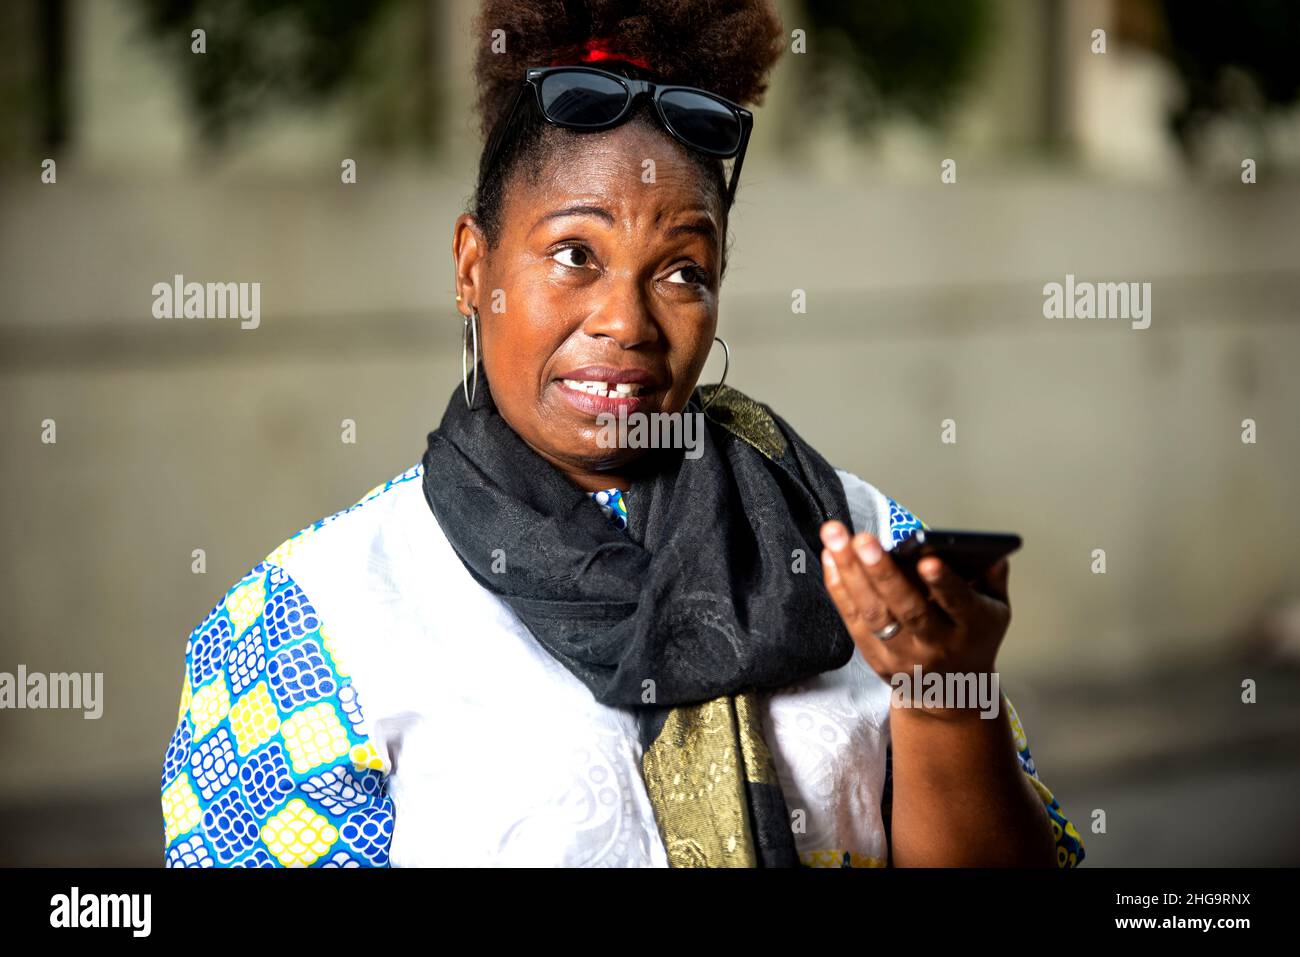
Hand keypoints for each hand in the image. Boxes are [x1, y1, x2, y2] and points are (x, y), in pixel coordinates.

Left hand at [818, 521, 1011, 717]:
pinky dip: (839, 589)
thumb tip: (988, 548)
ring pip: (874, 614)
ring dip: (851, 573)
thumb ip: (992, 577)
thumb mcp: (996, 609)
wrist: (951, 693)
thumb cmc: (973, 637)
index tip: (927, 559)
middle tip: (863, 540)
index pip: (958, 604)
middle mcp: (937, 645)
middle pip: (907, 609)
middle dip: (882, 572)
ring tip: (835, 538)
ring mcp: (904, 656)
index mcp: (972, 627)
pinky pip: (854, 621)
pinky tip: (830, 559)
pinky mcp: (877, 659)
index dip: (943, 583)